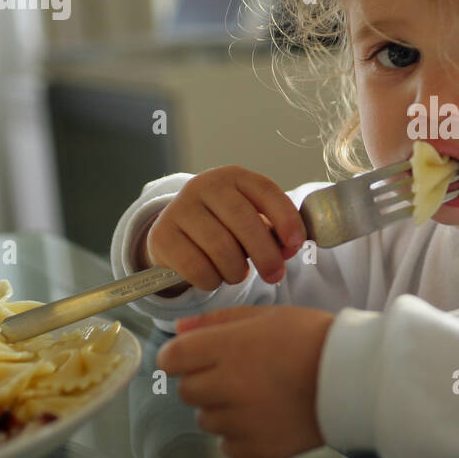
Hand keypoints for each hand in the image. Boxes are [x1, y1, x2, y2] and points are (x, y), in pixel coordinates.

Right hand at [144, 166, 307, 290]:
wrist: (178, 234)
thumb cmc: (225, 228)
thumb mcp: (251, 221)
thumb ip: (274, 232)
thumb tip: (288, 249)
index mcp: (234, 177)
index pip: (266, 191)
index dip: (285, 218)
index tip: (296, 244)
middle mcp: (205, 185)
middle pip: (244, 221)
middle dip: (266, 254)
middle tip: (275, 275)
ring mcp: (180, 208)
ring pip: (220, 247)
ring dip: (236, 271)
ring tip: (238, 274)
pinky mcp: (162, 235)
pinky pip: (196, 267)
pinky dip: (211, 280)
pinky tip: (214, 278)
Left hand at [157, 304, 335, 457]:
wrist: (353, 377)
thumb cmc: (313, 340)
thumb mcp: (267, 316)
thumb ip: (217, 322)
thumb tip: (179, 331)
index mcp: (227, 348)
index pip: (171, 358)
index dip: (179, 357)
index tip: (194, 357)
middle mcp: (228, 386)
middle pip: (186, 391)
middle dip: (204, 383)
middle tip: (236, 375)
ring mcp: (242, 421)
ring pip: (207, 421)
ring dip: (222, 410)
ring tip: (257, 397)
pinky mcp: (258, 448)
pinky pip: (229, 447)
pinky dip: (240, 436)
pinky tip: (264, 419)